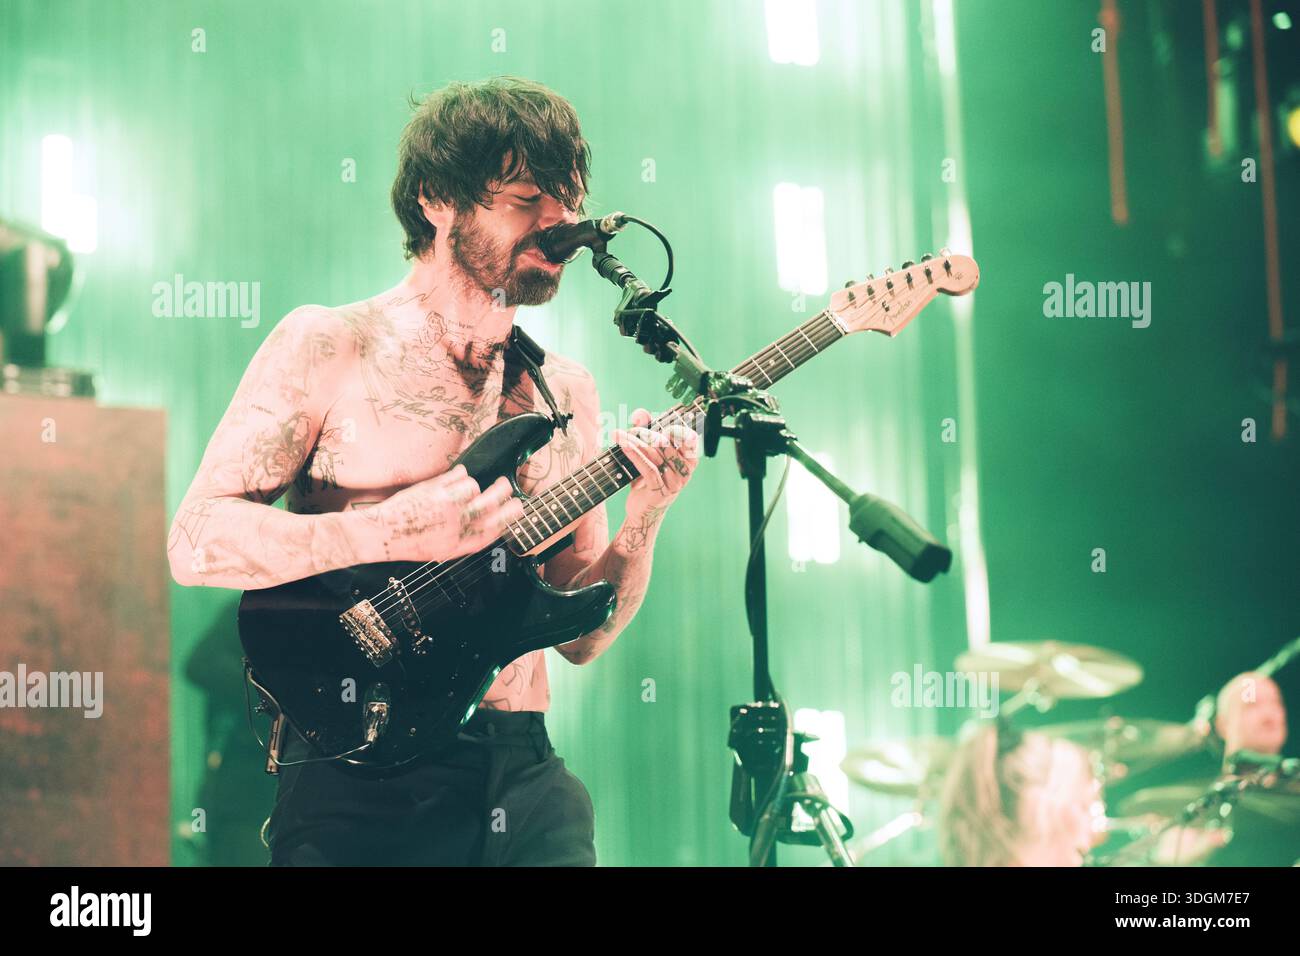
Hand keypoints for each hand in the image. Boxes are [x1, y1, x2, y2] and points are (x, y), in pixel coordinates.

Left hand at [376, 465, 524, 561]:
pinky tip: (450, 479)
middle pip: (492, 504)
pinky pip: (459, 475)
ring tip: (459, 487)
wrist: (379, 536)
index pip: (494, 530)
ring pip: (474, 486)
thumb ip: (462, 538)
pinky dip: (458, 474)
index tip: (516, 507)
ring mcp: (447, 507)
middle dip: (503, 491)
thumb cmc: (407, 542)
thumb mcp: (439, 550)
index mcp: (459, 545)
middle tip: (504, 484)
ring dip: (469, 484)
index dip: (509, 517)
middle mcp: (457, 527)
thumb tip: (484, 521)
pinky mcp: (436, 491)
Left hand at [613, 408, 699, 515]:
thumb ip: (646, 431)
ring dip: (635, 441)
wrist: (640, 511)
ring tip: (619, 434)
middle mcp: (685, 472)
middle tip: (632, 429)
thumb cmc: (646, 479)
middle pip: (667, 443)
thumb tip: (641, 413)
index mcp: (689, 461)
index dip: (677, 428)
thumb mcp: (647, 454)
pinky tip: (623, 445)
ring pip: (655, 454)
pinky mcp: (660, 491)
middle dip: (647, 433)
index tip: (660, 424)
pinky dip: (634, 454)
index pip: (690, 439)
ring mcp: (674, 483)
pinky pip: (648, 468)